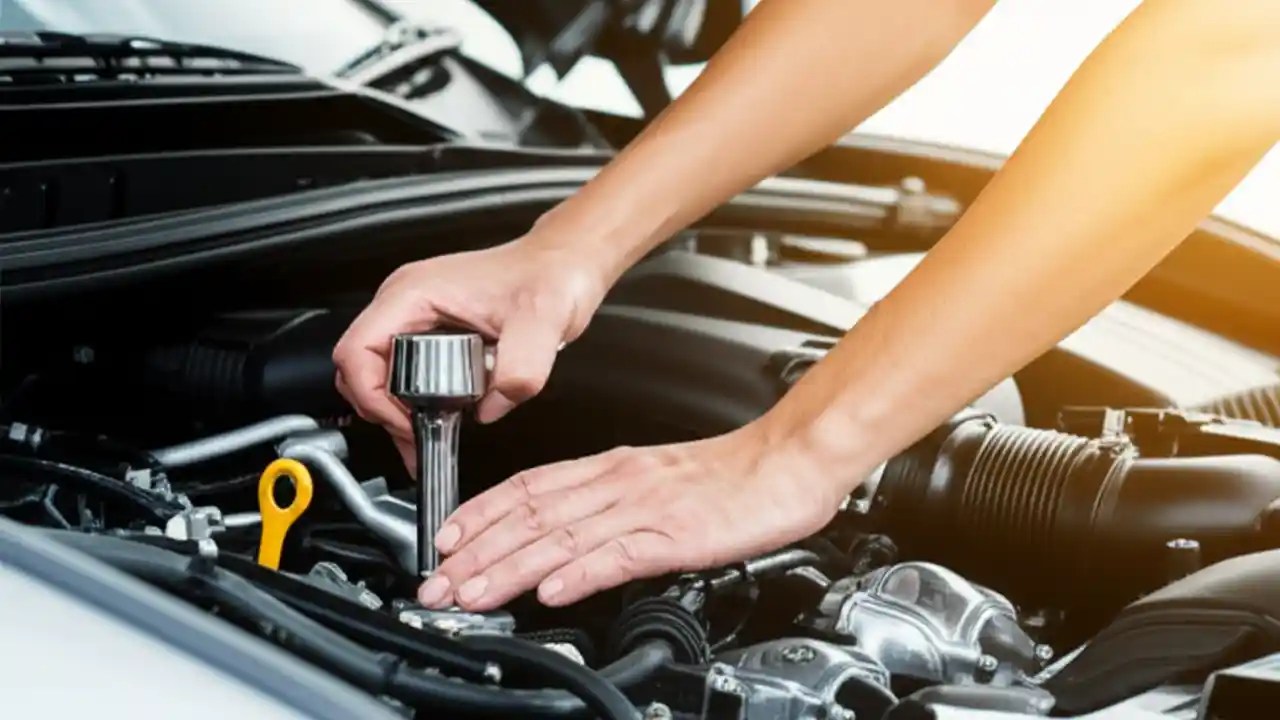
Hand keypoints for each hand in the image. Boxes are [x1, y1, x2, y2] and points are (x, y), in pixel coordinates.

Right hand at [333, 238, 606, 471]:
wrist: (564, 267)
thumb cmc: (548, 277)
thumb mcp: (543, 323)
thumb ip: (520, 370)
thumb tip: (489, 408)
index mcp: (414, 294)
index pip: (357, 351)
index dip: (373, 396)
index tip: (408, 422)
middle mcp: (406, 303)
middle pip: (359, 368)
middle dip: (381, 409)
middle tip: (417, 435)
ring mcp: (415, 317)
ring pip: (378, 374)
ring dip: (396, 408)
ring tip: (426, 433)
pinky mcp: (429, 331)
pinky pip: (403, 372)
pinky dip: (412, 401)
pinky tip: (437, 416)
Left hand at [416, 420, 852, 610]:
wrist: (789, 460)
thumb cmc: (733, 475)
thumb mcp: (658, 481)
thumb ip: (611, 505)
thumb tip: (568, 539)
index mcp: (613, 467)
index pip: (529, 486)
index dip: (481, 513)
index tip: (444, 538)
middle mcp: (619, 481)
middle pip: (531, 515)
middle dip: (476, 552)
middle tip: (437, 583)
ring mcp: (645, 507)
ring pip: (562, 537)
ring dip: (509, 568)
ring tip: (471, 594)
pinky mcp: (677, 533)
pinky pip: (618, 554)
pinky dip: (580, 572)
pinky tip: (552, 591)